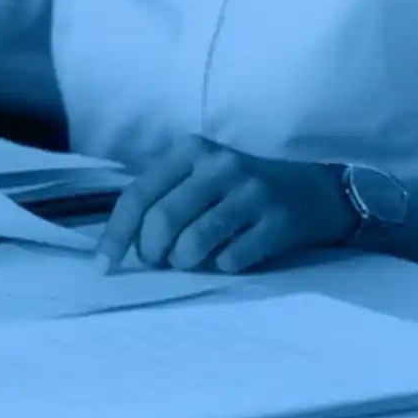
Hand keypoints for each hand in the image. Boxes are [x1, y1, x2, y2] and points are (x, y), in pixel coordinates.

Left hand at [95, 137, 356, 273]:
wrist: (313, 192)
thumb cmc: (242, 191)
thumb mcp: (201, 178)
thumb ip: (163, 200)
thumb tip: (121, 246)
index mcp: (193, 151)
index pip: (139, 195)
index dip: (116, 235)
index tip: (104, 267)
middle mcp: (221, 165)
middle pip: (163, 220)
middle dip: (153, 252)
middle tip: (161, 261)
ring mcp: (252, 191)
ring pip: (194, 242)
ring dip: (185, 262)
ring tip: (192, 260)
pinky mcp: (277, 220)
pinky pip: (231, 257)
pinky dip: (222, 265)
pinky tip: (229, 256)